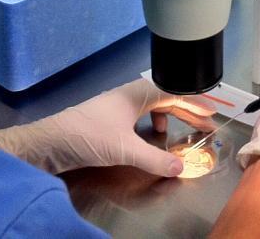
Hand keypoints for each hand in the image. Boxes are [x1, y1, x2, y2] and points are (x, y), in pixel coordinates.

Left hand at [0, 79, 214, 176]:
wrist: (48, 142)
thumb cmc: (87, 137)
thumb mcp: (124, 150)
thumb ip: (154, 159)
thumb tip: (181, 167)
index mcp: (135, 94)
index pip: (172, 92)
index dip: (193, 101)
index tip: (211, 111)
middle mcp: (127, 96)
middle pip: (164, 98)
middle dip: (185, 109)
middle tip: (205, 123)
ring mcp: (116, 106)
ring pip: (151, 106)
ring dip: (168, 115)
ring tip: (179, 129)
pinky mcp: (107, 119)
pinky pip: (139, 115)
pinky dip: (150, 123)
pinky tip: (150, 135)